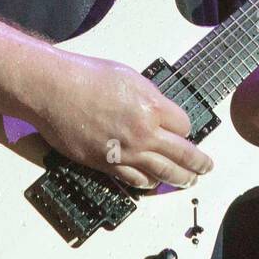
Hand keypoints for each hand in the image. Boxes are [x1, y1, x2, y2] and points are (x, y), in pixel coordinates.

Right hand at [29, 49, 213, 190]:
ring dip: (179, 178)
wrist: (53, 90)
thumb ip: (149, 97)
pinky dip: (148, 182)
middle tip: (205, 167)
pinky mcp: (106, 164)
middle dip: (198, 163)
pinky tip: (153, 182)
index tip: (184, 130)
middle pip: (182, 154)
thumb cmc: (85, 76)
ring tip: (188, 181)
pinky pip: (135, 179)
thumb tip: (160, 112)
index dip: (186, 128)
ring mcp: (125, 151)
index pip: (184, 126)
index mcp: (152, 106)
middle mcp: (143, 132)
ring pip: (162, 172)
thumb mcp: (129, 76)